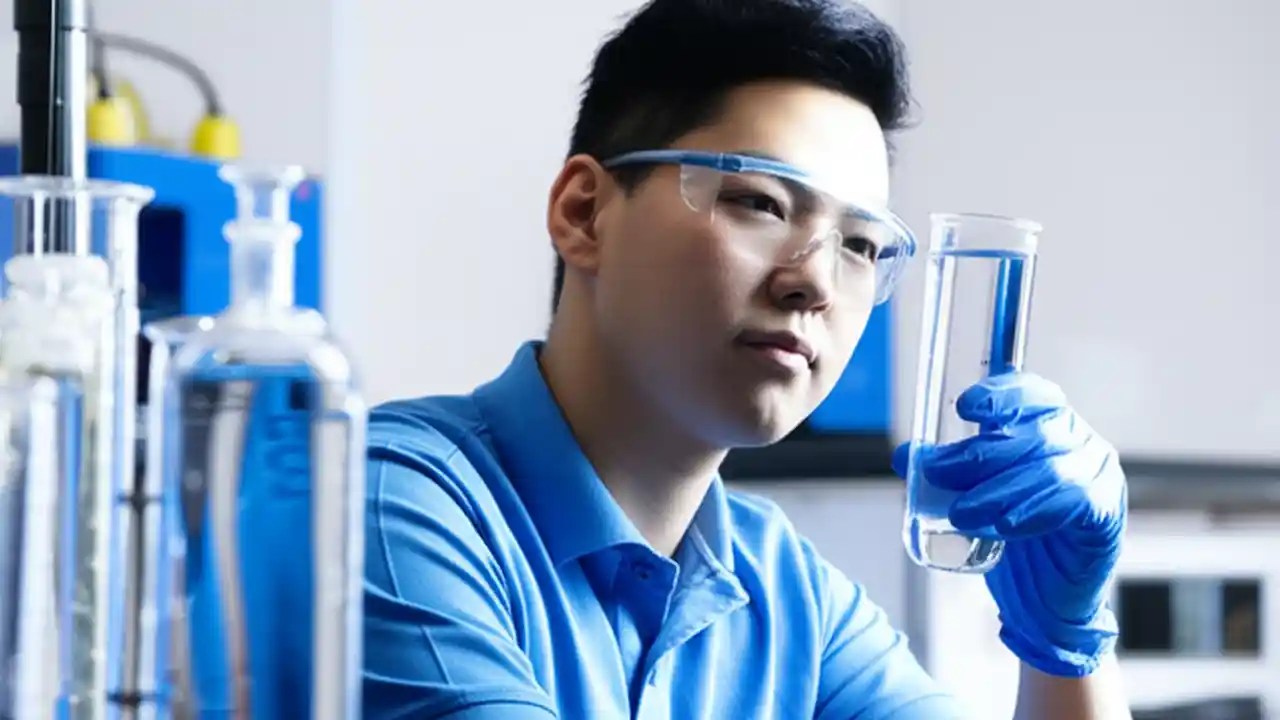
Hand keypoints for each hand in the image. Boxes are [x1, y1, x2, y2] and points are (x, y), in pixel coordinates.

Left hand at [893, 372, 1127, 676]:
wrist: (1042, 603)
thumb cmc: (1011, 541)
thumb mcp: (969, 498)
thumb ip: (943, 475)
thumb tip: (906, 456)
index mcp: (1046, 426)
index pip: (1031, 394)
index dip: (1000, 395)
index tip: (964, 408)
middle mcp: (1076, 443)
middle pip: (1033, 431)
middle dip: (979, 453)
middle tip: (937, 473)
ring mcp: (1096, 475)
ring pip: (1049, 468)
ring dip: (999, 489)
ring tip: (962, 513)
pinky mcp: (1106, 513)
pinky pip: (1074, 502)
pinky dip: (1035, 511)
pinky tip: (1007, 525)